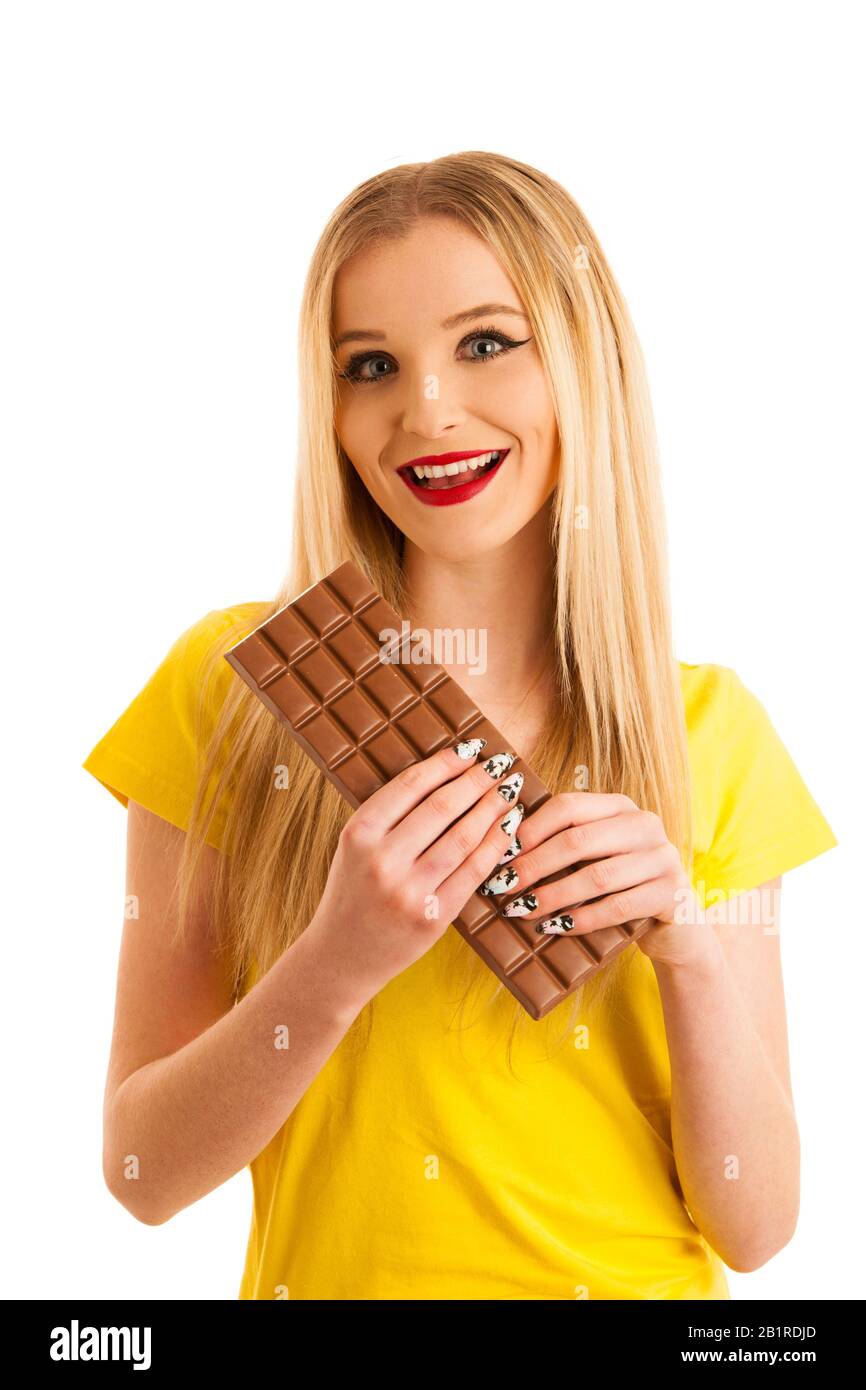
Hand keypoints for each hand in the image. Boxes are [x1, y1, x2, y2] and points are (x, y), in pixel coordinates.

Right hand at [305, 740, 527, 1006]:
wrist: (341, 955)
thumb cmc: (353, 891)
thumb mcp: (355, 846)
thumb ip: (392, 814)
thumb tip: (448, 775)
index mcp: (359, 833)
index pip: (411, 785)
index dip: (446, 763)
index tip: (470, 751)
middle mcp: (382, 860)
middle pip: (442, 807)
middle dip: (477, 782)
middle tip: (498, 766)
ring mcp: (409, 892)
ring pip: (463, 838)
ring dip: (492, 810)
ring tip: (508, 794)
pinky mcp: (433, 918)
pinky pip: (473, 872)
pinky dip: (495, 846)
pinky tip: (507, 829)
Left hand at [480, 791, 717, 969]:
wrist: (676, 926)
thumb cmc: (621, 886)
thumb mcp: (597, 857)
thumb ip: (565, 845)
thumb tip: (503, 848)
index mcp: (621, 806)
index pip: (568, 806)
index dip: (531, 829)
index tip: (502, 854)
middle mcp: (645, 824)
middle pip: (578, 840)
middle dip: (534, 865)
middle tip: (503, 886)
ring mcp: (663, 857)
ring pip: (597, 876)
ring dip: (554, 895)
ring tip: (523, 910)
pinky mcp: (672, 893)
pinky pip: (619, 906)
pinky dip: (583, 918)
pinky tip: (557, 927)